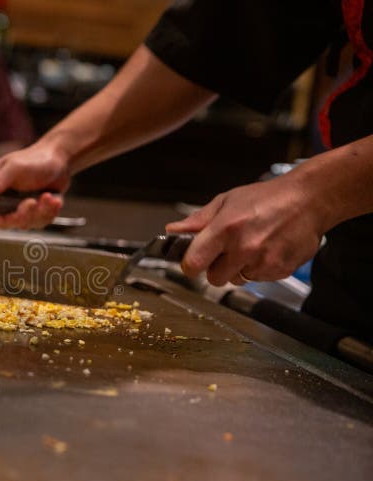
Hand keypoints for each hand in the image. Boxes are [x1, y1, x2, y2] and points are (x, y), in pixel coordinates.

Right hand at [0, 142, 69, 228]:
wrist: (61, 161)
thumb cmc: (36, 159)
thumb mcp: (14, 168)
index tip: (0, 217)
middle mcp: (2, 200)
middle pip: (4, 222)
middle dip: (21, 215)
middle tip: (32, 202)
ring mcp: (18, 208)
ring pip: (24, 224)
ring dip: (39, 212)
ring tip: (48, 196)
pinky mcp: (33, 213)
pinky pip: (39, 223)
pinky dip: (49, 212)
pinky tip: (53, 199)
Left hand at [166, 174, 323, 285]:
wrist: (309, 199)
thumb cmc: (266, 198)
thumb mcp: (226, 201)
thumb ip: (198, 221)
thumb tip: (172, 230)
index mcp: (225, 228)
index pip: (193, 263)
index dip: (190, 265)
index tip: (193, 262)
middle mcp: (244, 247)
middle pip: (214, 279)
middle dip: (217, 268)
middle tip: (227, 251)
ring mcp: (263, 261)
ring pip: (237, 280)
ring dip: (239, 269)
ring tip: (252, 246)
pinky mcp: (280, 270)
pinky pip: (259, 279)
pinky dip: (259, 269)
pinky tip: (267, 250)